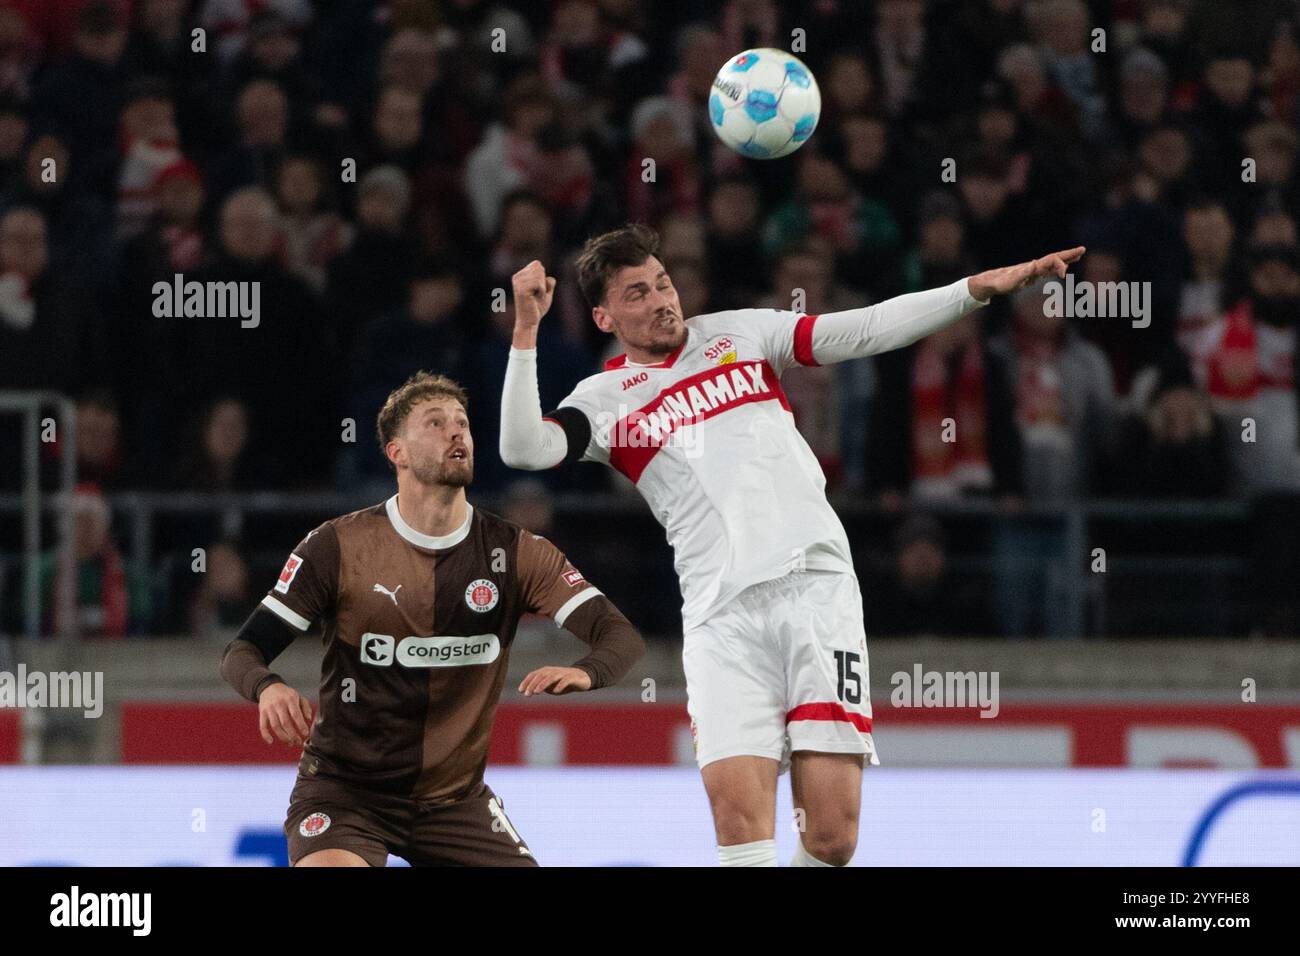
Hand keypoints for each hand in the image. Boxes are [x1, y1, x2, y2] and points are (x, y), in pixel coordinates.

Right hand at [258, 683, 313, 745]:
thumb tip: (308, 719)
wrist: (269, 687)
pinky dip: (265, 735)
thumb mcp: (298, 696)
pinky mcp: (262, 713)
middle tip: (298, 742)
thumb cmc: (287, 695)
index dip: (301, 725)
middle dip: (292, 735)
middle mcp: (279, 704)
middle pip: (285, 722)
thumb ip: (305, 707)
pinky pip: (262, 726)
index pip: (295, 714)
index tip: (305, 734)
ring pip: (275, 726)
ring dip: (283, 737)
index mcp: (290, 699)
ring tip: (290, 743)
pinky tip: (271, 741)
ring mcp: (269, 709)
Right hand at [511, 260, 555, 329]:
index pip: (537, 264)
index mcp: (520, 275)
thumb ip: (549, 282)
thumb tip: (549, 278)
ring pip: (540, 275)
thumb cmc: (537, 308)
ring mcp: (518, 283)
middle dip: (543, 282)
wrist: (530, 322)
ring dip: (542, 288)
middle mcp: (517, 277)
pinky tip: (535, 299)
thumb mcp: (546, 292)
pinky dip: (542, 292)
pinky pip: (539, 283)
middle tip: (537, 295)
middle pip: (539, 268)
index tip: (537, 290)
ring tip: (535, 297)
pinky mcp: (521, 290)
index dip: (543, 277)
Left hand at [518, 665, 591, 696]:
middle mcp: (554, 671)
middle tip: (527, 694)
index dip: (527, 681)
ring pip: (552, 676)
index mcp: (547, 671)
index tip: (520, 691)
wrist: (583, 678)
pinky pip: (566, 680)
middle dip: (532, 684)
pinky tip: (556, 691)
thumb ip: (542, 687)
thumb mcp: (551, 686)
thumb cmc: (563, 683)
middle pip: (541, 675)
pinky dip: (560, 685)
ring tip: (537, 692)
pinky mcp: (573, 677)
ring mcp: (564, 673)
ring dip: (543, 684)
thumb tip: (531, 690)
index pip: (534, 674)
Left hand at [968, 247, 1085, 300]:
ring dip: (1066, 259)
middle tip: (1083, 249)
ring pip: (1054, 263)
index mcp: (1034, 266)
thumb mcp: (1013, 280)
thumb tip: (1034, 264)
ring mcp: (1035, 270)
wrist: (994, 282)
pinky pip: (1048, 270)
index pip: (1052, 260)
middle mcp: (1036, 266)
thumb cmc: (1003, 283)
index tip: (1064, 275)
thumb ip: (1024, 273)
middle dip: (1070, 254)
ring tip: (1079, 256)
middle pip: (1056, 257)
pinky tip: (1061, 271)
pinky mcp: (1033, 275)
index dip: (1060, 265)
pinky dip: (1057, 269)